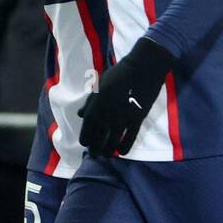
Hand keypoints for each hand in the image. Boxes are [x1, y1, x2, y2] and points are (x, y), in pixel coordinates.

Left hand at [78, 38, 174, 156]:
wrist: (141, 68)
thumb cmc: (118, 74)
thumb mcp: (99, 86)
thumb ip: (90, 102)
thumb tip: (81, 114)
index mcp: (95, 108)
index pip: (87, 130)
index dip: (86, 139)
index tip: (86, 144)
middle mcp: (106, 116)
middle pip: (98, 139)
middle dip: (95, 148)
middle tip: (95, 154)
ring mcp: (122, 119)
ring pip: (113, 142)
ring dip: (108, 150)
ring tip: (107, 154)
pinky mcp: (136, 119)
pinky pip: (130, 138)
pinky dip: (125, 146)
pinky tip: (122, 152)